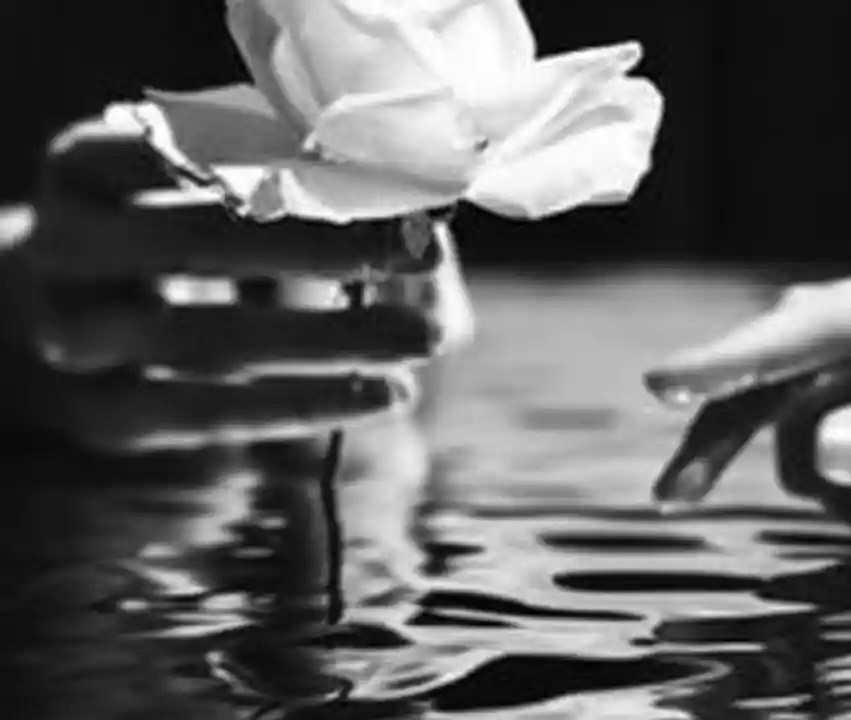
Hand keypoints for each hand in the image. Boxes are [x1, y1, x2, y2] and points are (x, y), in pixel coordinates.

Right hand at [0, 112, 469, 452]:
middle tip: (423, 249)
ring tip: (424, 338)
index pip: (188, 151)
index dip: (291, 161)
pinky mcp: (104, 413)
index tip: (387, 171)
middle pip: (201, 243)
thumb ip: (287, 184)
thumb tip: (417, 210)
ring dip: (333, 340)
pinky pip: (211, 415)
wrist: (63, 314)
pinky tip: (386, 394)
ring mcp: (75, 335)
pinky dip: (307, 404)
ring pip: (212, 341)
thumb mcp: (199, 187)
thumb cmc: (166, 229)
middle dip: (324, 246)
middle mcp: (67, 246)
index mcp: (85, 165)